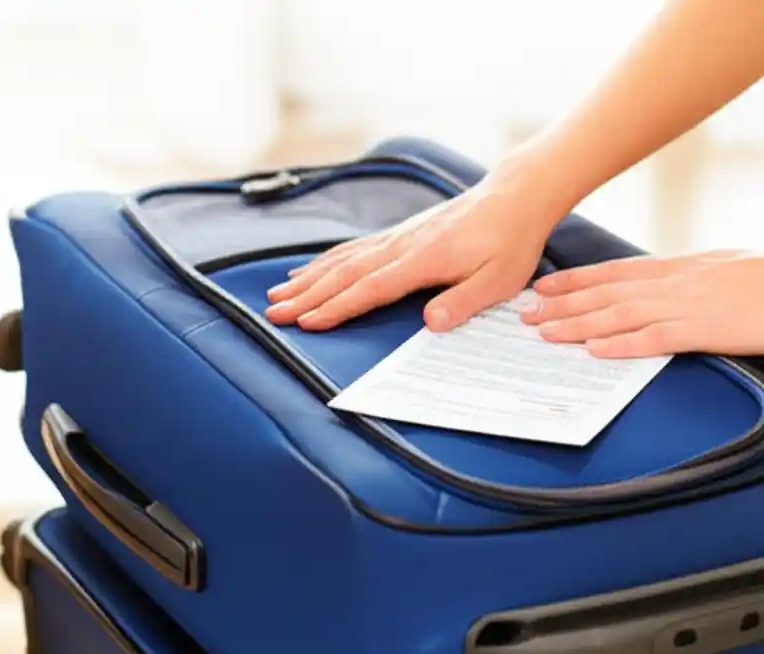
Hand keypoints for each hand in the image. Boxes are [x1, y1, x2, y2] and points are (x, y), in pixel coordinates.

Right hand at [263, 170, 559, 332]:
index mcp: (422, 261)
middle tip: (273, 313)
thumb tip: (430, 323)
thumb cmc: (509, 242)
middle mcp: (400, 247)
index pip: (370, 289)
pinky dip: (322, 262)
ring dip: (306, 280)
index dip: (336, 307)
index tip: (307, 322)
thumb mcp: (499, 280)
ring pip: (340, 261)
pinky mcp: (397, 235)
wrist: (514, 197)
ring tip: (276, 296)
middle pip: (343, 275)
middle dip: (305, 297)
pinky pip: (350, 250)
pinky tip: (305, 271)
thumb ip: (463, 302)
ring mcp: (395, 238)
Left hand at [522, 250, 763, 357]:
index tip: (542, 287)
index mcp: (678, 268)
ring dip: (578, 325)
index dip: (574, 280)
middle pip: (606, 293)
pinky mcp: (706, 329)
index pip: (614, 272)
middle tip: (525, 314)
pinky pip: (656, 338)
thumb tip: (660, 285)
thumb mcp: (721, 269)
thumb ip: (686, 278)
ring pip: (620, 314)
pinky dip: (622, 344)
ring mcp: (688, 305)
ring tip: (544, 333)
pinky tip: (594, 351)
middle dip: (562, 304)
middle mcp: (674, 283)